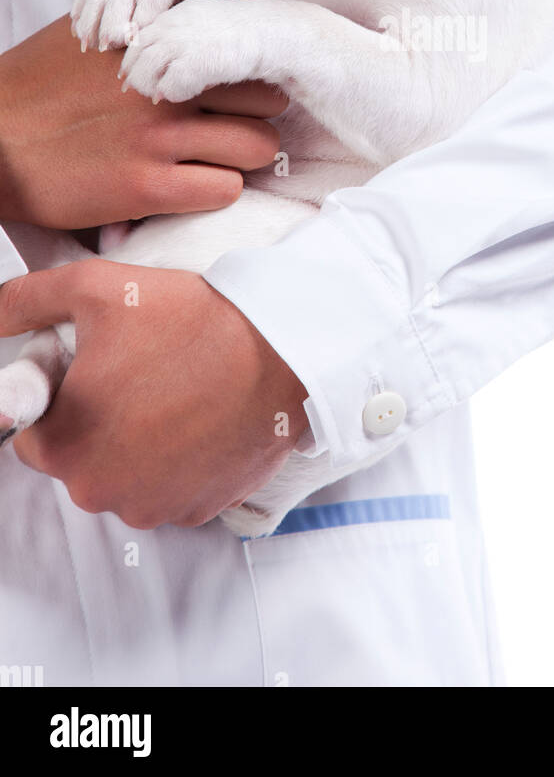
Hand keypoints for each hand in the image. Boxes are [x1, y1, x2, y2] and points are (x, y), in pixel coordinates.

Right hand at [0, 8, 287, 227]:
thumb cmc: (44, 86)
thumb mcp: (105, 35)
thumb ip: (175, 12)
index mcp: (157, 48)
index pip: (244, 51)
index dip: (252, 74)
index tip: (242, 91)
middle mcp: (165, 89)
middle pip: (268, 101)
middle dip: (259, 117)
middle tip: (237, 129)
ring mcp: (159, 139)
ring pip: (257, 147)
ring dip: (245, 157)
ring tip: (218, 159)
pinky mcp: (146, 187)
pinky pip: (225, 189)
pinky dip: (218, 190)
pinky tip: (193, 186)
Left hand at [0, 260, 308, 528]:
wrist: (284, 348)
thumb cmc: (192, 319)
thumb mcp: (96, 287)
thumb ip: (24, 301)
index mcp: (66, 446)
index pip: (33, 432)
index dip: (61, 395)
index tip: (96, 367)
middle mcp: (103, 492)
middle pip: (80, 457)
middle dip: (99, 420)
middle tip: (140, 370)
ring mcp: (156, 506)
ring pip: (126, 475)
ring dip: (139, 442)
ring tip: (176, 389)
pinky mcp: (200, 508)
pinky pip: (171, 487)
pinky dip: (180, 459)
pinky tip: (201, 415)